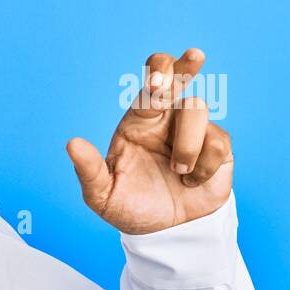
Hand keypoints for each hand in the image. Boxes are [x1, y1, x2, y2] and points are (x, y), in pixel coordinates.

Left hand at [67, 47, 232, 233]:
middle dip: (184, 64)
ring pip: (199, 110)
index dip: (156, 75)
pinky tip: (192, 182)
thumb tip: (72, 144)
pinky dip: (204, 167)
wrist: (165, 232)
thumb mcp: (102, 195)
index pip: (147, 88)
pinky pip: (218, 142)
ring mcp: (194, 130)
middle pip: (179, 75)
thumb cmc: (131, 207)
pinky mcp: (218, 146)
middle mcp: (166, 118)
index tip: (158, 81)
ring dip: (187, 146)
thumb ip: (89, 170)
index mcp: (138, 121)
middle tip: (194, 56)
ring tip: (178, 173)